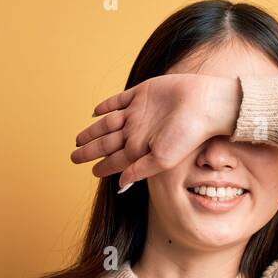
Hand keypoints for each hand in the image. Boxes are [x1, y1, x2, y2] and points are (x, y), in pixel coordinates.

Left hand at [71, 74, 241, 190]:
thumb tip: (120, 184)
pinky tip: (95, 112)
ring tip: (78, 139)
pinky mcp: (142, 93)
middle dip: (90, 150)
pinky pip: (118, 101)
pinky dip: (106, 106)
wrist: (204, 105)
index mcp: (140, 148)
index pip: (115, 160)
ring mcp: (138, 112)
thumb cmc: (187, 135)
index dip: (102, 166)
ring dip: (93, 131)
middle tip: (74, 157)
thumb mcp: (162, 159)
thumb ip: (139, 170)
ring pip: (108, 123)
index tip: (91, 172)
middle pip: (106, 142)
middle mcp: (137, 131)